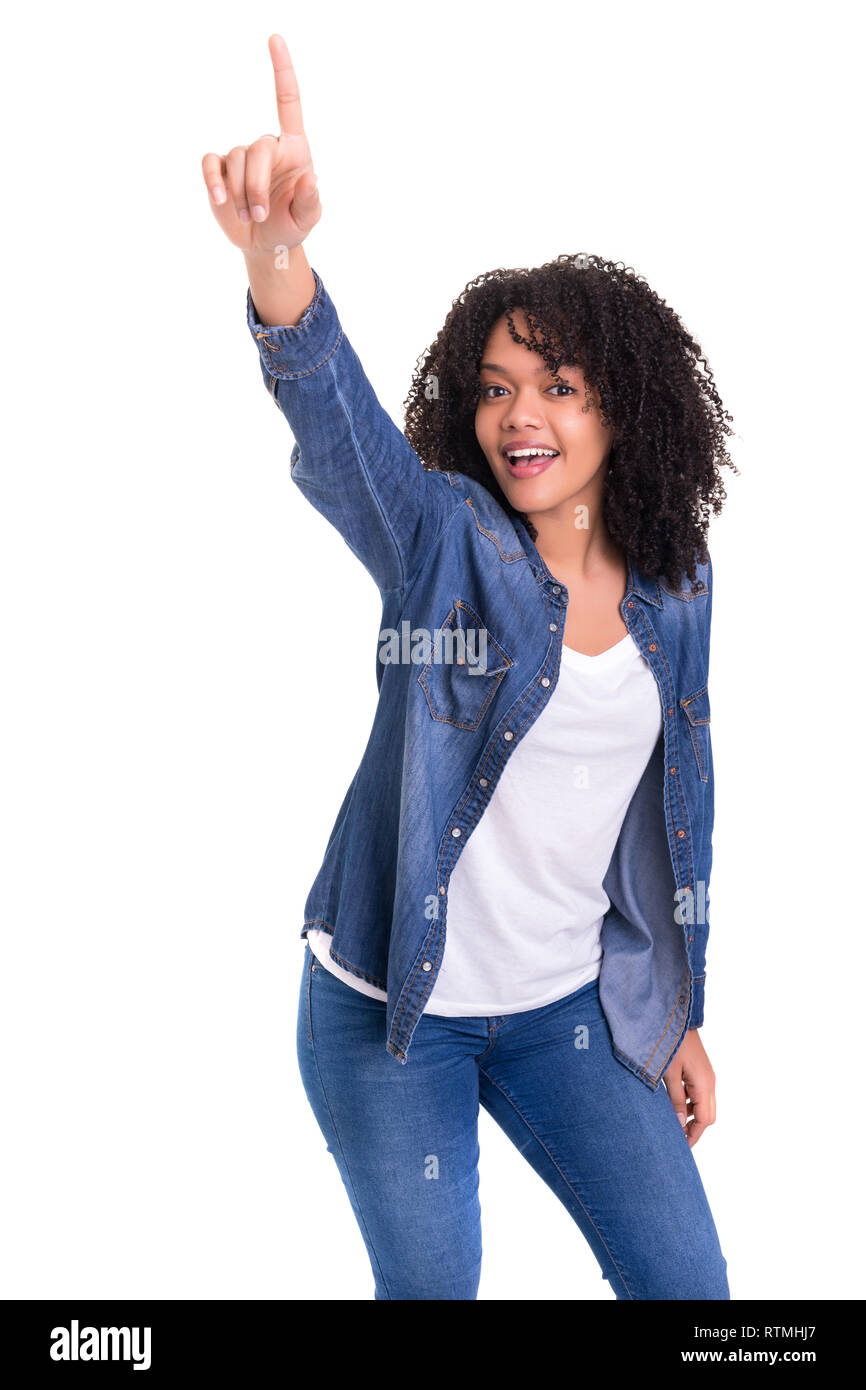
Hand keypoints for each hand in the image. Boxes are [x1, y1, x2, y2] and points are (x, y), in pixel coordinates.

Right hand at [201, 33, 321, 254]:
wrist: (265, 245)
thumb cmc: (291, 226)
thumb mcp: (307, 219)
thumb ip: (311, 201)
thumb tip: (311, 179)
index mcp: (294, 148)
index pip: (288, 102)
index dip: (282, 71)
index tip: (274, 39)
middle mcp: (268, 146)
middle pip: (257, 149)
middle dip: (256, 185)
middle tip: (260, 215)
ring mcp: (242, 157)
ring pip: (235, 160)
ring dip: (240, 193)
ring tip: (250, 217)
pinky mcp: (220, 170)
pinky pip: (210, 164)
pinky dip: (213, 180)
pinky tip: (220, 199)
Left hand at [663, 1029, 715, 1147]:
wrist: (677, 1017)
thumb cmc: (671, 1043)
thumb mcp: (668, 1074)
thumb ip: (674, 1100)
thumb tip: (680, 1125)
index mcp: (704, 1085)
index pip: (704, 1120)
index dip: (694, 1135)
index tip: (682, 1148)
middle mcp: (710, 1082)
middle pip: (708, 1115)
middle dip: (694, 1128)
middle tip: (677, 1138)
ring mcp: (707, 1076)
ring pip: (704, 1105)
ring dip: (692, 1116)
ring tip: (673, 1122)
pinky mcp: (701, 1070)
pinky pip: (699, 1093)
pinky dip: (689, 1103)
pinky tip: (674, 1103)